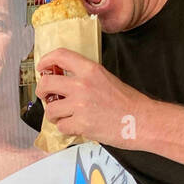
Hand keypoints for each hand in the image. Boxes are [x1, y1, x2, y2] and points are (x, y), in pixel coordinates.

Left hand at [36, 48, 150, 148]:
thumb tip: (66, 82)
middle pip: (47, 83)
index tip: (42, 67)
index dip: (46, 60)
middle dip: (42, 91)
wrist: (141, 120)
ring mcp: (80, 105)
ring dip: (54, 114)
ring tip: (63, 116)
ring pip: (51, 109)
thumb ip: (85, 77)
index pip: (60, 56)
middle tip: (46, 96)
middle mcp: (82, 85)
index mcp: (90, 70)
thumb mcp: (106, 78)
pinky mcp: (81, 124)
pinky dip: (66, 128)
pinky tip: (75, 126)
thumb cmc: (128, 102)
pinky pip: (61, 126)